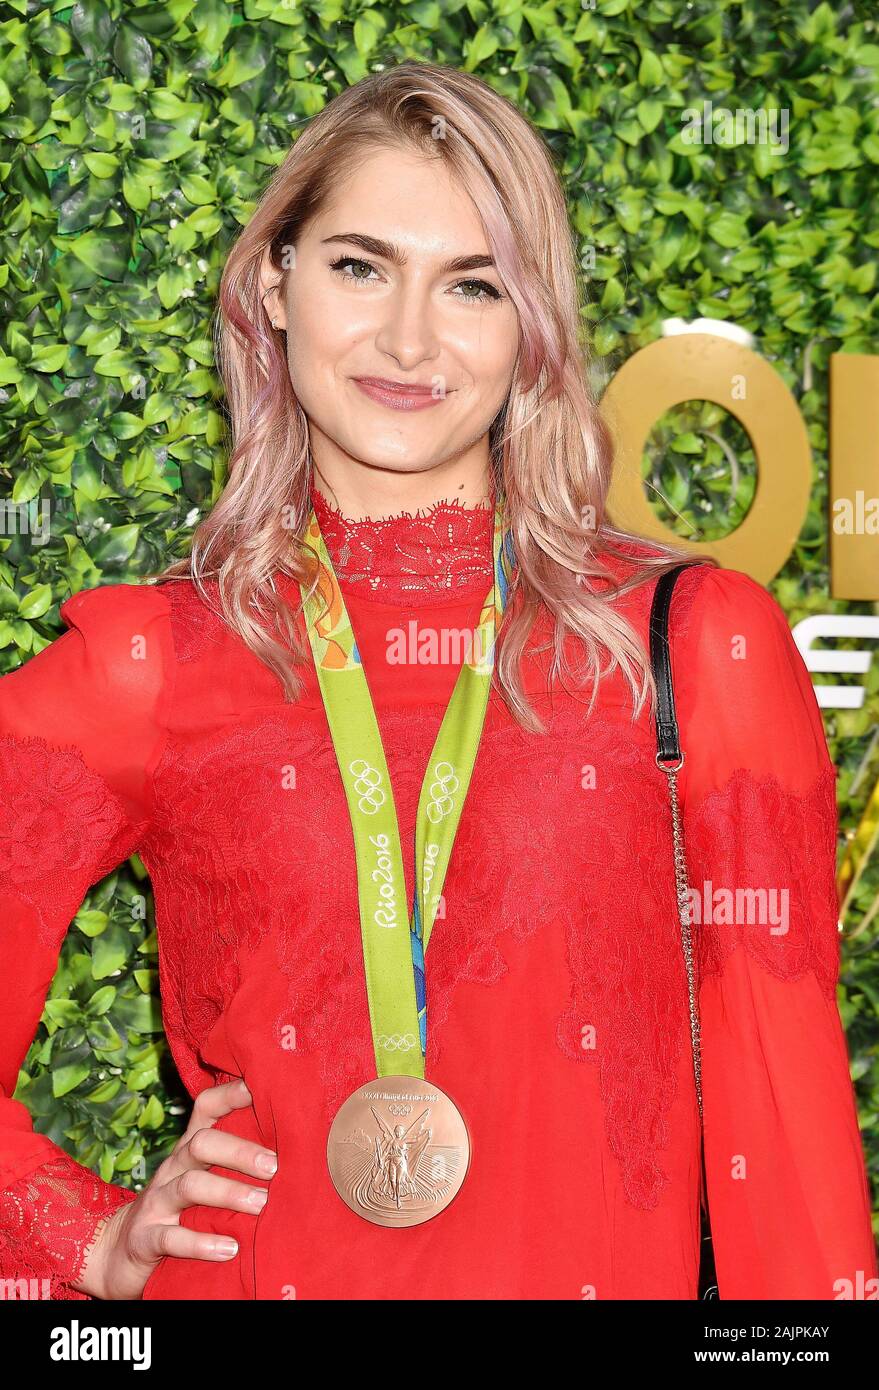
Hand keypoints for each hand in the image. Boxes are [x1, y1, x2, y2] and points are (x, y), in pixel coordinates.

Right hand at [74, 1078, 276, 1299]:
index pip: (206, 1108)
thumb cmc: (179, 1211)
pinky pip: (171, 1238)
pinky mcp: (145, 1238)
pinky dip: (201, 1244)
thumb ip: (234, 1165)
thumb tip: (293, 1153)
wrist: (119, 1252)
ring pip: (190, 1186)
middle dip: (240, 1151)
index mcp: (189, 1149)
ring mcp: (156, 1202)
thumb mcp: (203, 1180)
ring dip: (229, 1194)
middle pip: (202, 1144)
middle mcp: (173, 1168)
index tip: (262, 1088)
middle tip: (276, 1167)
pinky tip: (229, 1249)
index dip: (231, 1095)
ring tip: (261, 1205)